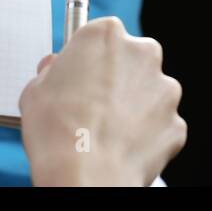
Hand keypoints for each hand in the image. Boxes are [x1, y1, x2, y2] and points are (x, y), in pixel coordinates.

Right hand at [18, 17, 186, 185]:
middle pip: (132, 59)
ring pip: (149, 92)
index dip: (89, 58)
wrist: (85, 175)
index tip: (81, 74)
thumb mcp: (35, 90)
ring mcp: (164, 89)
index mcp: (106, 35)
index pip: (101, 35)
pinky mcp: (176, 122)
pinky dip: (145, 135)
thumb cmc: (56, 131)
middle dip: (118, 77)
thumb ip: (51, 71)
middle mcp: (142, 53)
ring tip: (107, 132)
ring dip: (134, 106)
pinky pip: (160, 125)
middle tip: (94, 104)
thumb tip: (56, 70)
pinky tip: (122, 148)